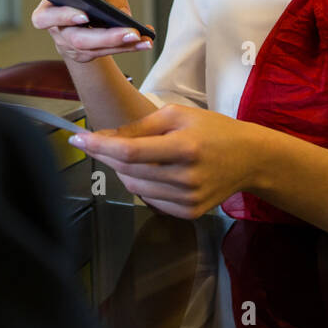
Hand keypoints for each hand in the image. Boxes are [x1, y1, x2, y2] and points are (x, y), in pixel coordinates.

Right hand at [30, 0, 152, 63]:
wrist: (83, 8)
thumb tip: (120, 13)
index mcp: (48, 9)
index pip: (45, 17)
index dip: (63, 17)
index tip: (85, 16)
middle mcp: (57, 31)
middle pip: (79, 40)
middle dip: (108, 37)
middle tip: (132, 32)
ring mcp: (71, 47)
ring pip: (96, 50)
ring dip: (123, 44)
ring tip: (145, 38)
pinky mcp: (86, 55)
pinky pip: (107, 53)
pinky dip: (127, 47)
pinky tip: (144, 42)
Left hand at [69, 104, 267, 218]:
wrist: (250, 158)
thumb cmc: (212, 130)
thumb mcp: (178, 114)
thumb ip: (141, 126)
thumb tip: (105, 137)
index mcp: (184, 146)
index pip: (130, 152)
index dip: (99, 147)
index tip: (76, 139)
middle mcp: (186, 177)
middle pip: (128, 172)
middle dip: (108, 156)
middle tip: (103, 143)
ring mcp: (189, 199)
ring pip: (135, 188)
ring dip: (124, 172)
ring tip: (136, 156)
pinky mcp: (190, 213)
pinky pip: (150, 201)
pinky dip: (143, 186)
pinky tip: (155, 172)